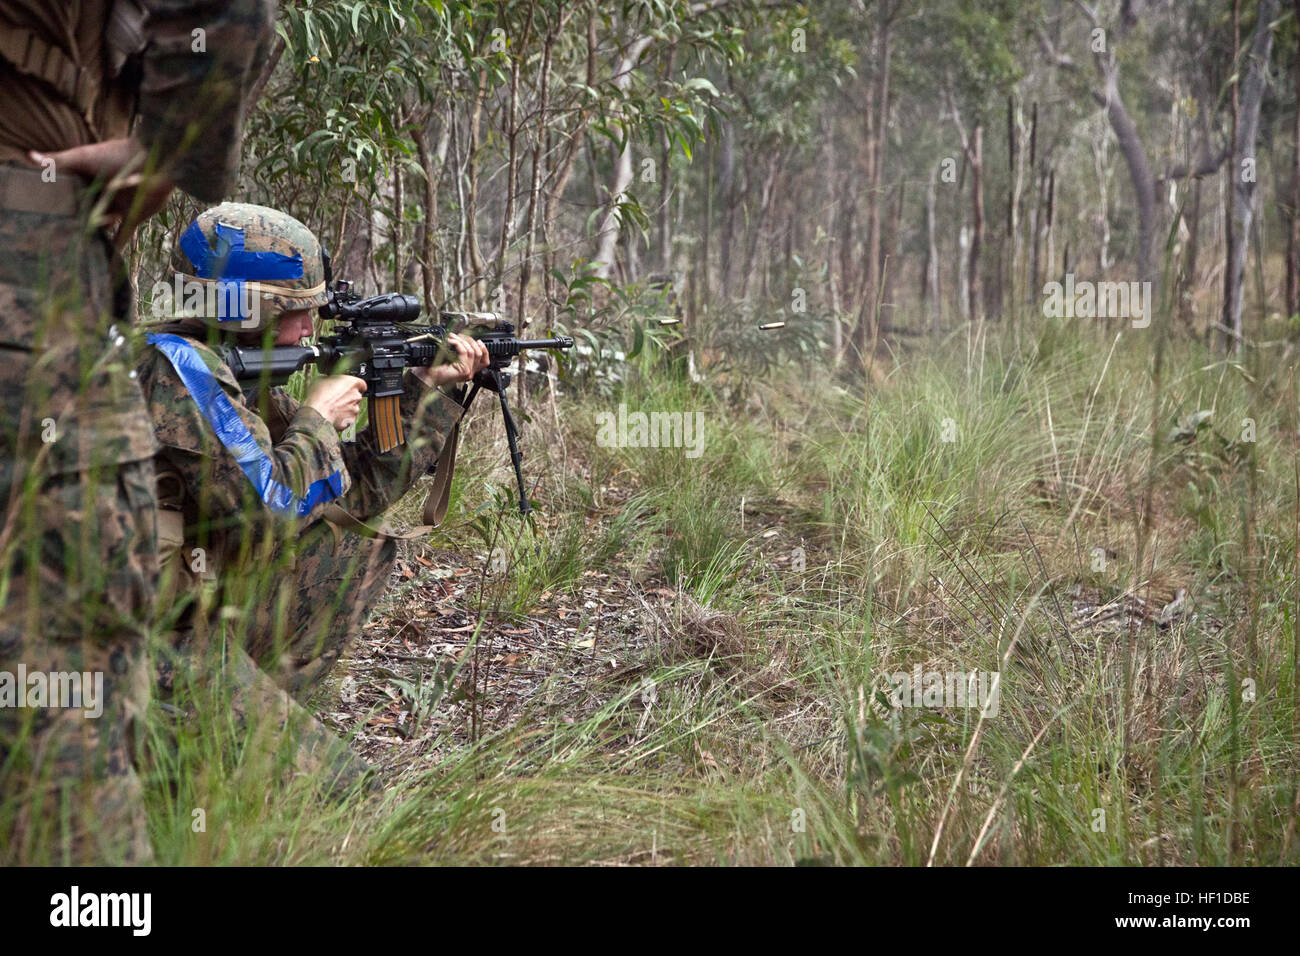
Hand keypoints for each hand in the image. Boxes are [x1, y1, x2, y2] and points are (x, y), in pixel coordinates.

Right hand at [28, 138, 173, 249]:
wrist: (154, 162)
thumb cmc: (116, 155)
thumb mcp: (83, 158)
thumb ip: (58, 161)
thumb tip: (30, 156)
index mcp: (86, 178)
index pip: (66, 193)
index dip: (55, 203)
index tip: (39, 215)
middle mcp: (99, 193)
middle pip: (82, 210)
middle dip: (72, 222)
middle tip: (54, 239)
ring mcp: (116, 206)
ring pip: (100, 224)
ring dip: (90, 235)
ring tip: (73, 251)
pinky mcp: (133, 216)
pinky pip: (122, 235)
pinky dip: (116, 247)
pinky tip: (106, 261)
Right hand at [304, 375, 366, 431]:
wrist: (316, 414)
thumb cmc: (318, 396)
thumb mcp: (321, 379)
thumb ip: (332, 380)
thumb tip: (330, 380)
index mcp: (353, 383)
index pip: (361, 384)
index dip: (353, 386)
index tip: (347, 387)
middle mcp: (357, 396)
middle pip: (356, 396)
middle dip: (348, 397)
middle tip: (336, 397)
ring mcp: (355, 409)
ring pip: (352, 407)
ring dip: (345, 407)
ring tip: (332, 407)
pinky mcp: (351, 420)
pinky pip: (348, 417)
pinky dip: (342, 417)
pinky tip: (332, 415)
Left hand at [413, 331, 489, 387]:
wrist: (426, 377)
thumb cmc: (433, 370)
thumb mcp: (449, 359)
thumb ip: (458, 353)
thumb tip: (463, 339)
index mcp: (468, 370)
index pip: (485, 360)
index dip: (483, 348)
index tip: (477, 340)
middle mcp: (470, 372)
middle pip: (479, 353)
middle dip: (470, 341)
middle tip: (460, 336)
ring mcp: (467, 372)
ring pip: (472, 351)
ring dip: (462, 340)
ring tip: (453, 337)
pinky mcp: (462, 370)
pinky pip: (464, 352)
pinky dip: (457, 343)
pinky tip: (451, 341)